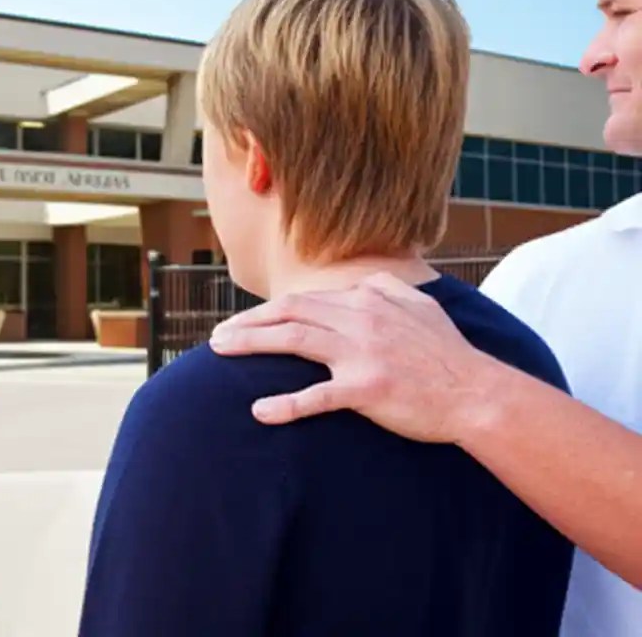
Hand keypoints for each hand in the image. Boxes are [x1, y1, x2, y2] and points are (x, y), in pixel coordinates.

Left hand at [208, 272, 504, 443]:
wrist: (478, 393)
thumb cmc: (448, 354)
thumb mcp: (421, 307)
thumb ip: (388, 289)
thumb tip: (364, 283)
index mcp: (368, 300)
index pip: (305, 300)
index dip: (267, 311)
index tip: (242, 323)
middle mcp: (361, 320)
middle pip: (290, 313)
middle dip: (247, 322)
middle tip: (216, 338)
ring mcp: (363, 353)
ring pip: (294, 340)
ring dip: (251, 344)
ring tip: (220, 352)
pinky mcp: (368, 388)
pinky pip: (317, 396)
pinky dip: (285, 404)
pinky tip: (259, 411)